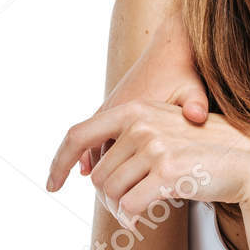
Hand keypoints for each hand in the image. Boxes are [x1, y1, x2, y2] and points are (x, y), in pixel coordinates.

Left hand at [46, 100, 249, 227]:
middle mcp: (142, 123)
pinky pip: (130, 206)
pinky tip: (142, 222)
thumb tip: (97, 174)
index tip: (51, 185)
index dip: (59, 162)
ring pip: (112, 192)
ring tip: (138, 213)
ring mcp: (155, 146)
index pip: (78, 134)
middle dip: (107, 198)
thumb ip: (134, 141)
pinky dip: (131, 220)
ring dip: (120, 210)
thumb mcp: (168, 132)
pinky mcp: (168, 172)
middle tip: (125, 209)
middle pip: (98, 174)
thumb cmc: (209, 152)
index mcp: (136, 110)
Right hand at [47, 0, 212, 187]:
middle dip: (82, 174)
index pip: (82, 140)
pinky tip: (90, 168)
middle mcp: (113, 109)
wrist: (174, 48)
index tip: (52, 186)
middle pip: (85, 148)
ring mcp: (113, 108)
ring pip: (93, 143)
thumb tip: (197, 115)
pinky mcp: (118, 107)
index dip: (63, 163)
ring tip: (101, 195)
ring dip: (89, 166)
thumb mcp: (192, 89)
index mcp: (126, 110)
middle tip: (90, 201)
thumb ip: (195, 104)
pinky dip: (93, 152)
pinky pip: (99, 134)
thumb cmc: (184, 72)